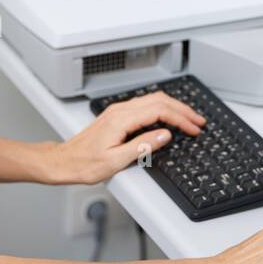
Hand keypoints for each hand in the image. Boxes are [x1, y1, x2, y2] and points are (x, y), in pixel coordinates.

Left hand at [51, 91, 206, 184]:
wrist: (63, 161)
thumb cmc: (84, 164)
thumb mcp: (116, 161)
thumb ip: (142, 146)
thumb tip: (165, 135)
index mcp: (121, 119)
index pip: (159, 110)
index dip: (181, 118)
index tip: (194, 128)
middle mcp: (120, 111)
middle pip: (159, 100)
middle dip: (183, 109)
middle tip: (199, 121)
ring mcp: (118, 111)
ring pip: (153, 100)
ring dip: (174, 107)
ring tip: (189, 119)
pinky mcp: (117, 116)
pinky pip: (145, 105)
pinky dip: (163, 109)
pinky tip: (169, 118)